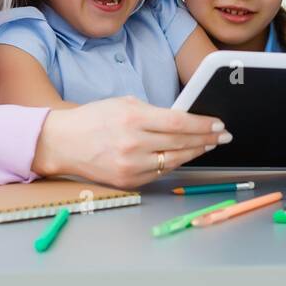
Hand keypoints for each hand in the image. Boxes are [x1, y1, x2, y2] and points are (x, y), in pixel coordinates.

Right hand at [33, 97, 229, 188]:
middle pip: (182, 142)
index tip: (218, 125)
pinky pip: (160, 172)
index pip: (179, 123)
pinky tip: (184, 155)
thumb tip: (183, 118)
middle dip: (206, 139)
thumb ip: (153, 112)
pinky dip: (175, 162)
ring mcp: (131, 166)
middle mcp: (134, 144)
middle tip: (223, 136)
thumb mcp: (123, 104)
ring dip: (195, 152)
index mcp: (133, 119)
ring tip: (208, 145)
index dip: (203, 125)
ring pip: (175, 160)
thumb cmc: (92, 119)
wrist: (62, 143)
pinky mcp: (129, 181)